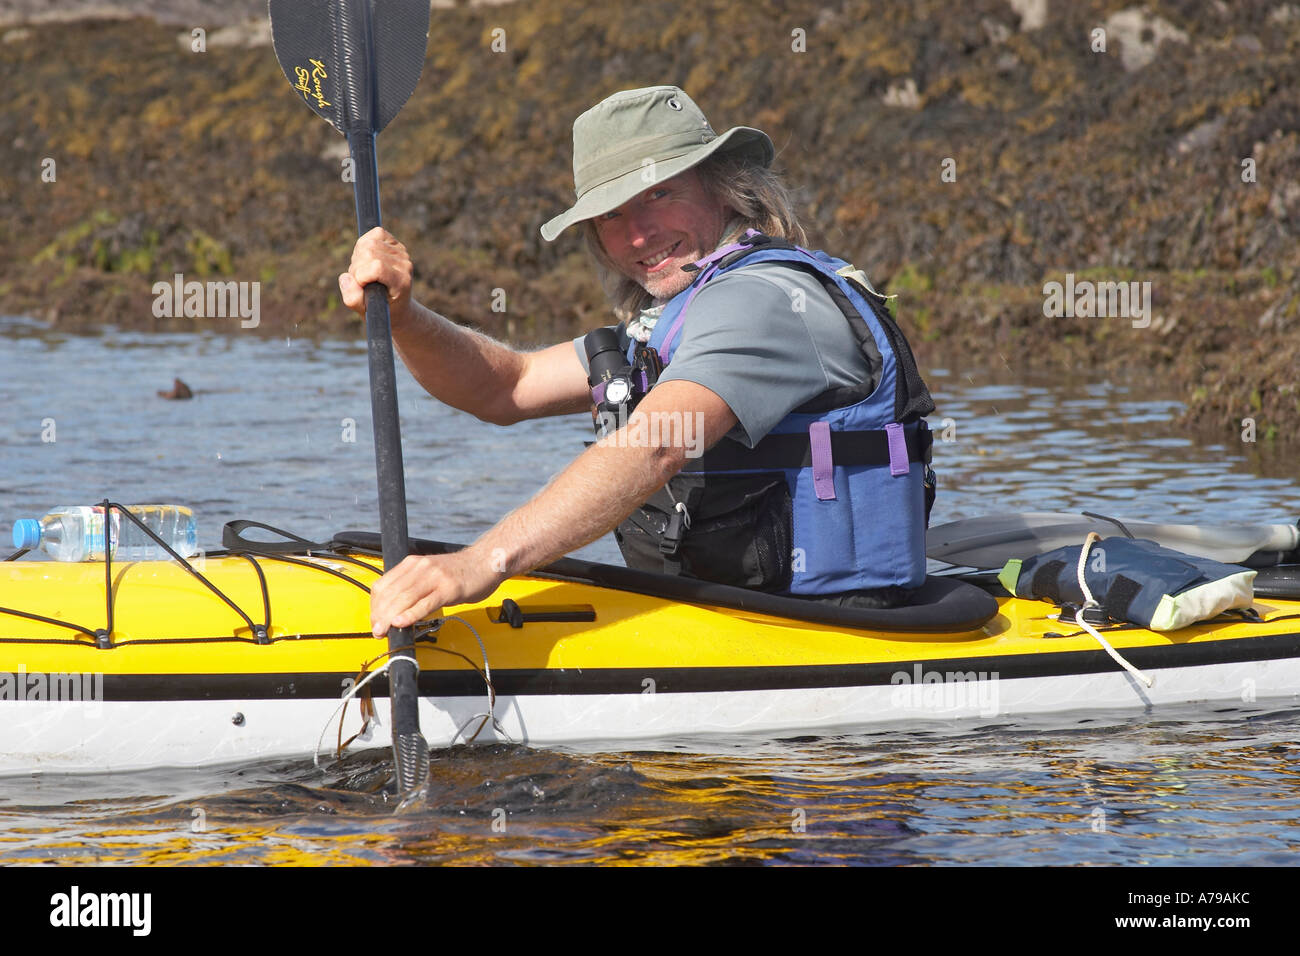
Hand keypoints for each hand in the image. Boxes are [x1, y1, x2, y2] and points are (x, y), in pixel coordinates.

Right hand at [339, 226, 414, 324]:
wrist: (395, 304)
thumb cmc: (378, 308)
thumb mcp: (364, 311)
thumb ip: (353, 298)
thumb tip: (346, 278)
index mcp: (401, 283)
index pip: (376, 267)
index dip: (361, 275)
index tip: (361, 285)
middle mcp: (405, 266)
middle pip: (369, 252)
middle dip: (356, 266)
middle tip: (360, 279)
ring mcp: (402, 253)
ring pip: (369, 243)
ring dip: (358, 256)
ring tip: (363, 270)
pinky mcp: (396, 244)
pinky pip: (375, 233)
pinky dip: (365, 244)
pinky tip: (368, 258)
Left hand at [369, 546, 505, 637]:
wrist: (486, 561)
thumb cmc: (459, 572)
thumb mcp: (430, 573)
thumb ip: (413, 587)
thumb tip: (395, 611)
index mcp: (413, 563)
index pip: (383, 584)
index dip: (374, 606)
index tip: (375, 621)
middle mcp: (421, 567)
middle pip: (391, 593)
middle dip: (380, 615)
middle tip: (378, 630)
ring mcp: (435, 577)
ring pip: (405, 598)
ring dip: (391, 617)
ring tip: (386, 630)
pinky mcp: (449, 588)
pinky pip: (426, 603)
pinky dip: (411, 614)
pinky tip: (403, 623)